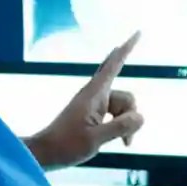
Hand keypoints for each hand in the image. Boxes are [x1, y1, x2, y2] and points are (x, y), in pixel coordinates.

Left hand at [25, 32, 144, 170]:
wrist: (46, 153)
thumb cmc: (66, 145)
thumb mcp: (95, 139)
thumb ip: (120, 127)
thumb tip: (140, 117)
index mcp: (94, 94)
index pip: (114, 65)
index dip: (127, 49)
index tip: (138, 32)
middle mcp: (96, 95)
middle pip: (126, 96)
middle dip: (130, 113)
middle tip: (123, 137)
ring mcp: (95, 105)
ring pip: (123, 109)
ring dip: (127, 126)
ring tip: (122, 143)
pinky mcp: (95, 115)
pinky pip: (117, 116)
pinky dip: (122, 127)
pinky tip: (122, 142)